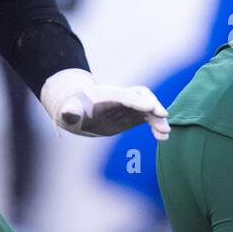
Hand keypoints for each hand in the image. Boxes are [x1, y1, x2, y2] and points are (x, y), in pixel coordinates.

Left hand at [41, 68, 169, 141]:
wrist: (79, 111)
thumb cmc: (73, 108)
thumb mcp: (69, 110)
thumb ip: (70, 111)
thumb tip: (68, 113)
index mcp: (108, 94)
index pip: (125, 96)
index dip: (137, 101)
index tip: (150, 108)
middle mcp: (122, 97)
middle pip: (142, 97)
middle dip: (152, 106)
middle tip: (163, 118)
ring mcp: (129, 106)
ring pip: (148, 109)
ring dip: (158, 119)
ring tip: (165, 133)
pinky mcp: (132, 116)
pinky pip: (148, 118)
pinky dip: (156, 126)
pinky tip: (161, 137)